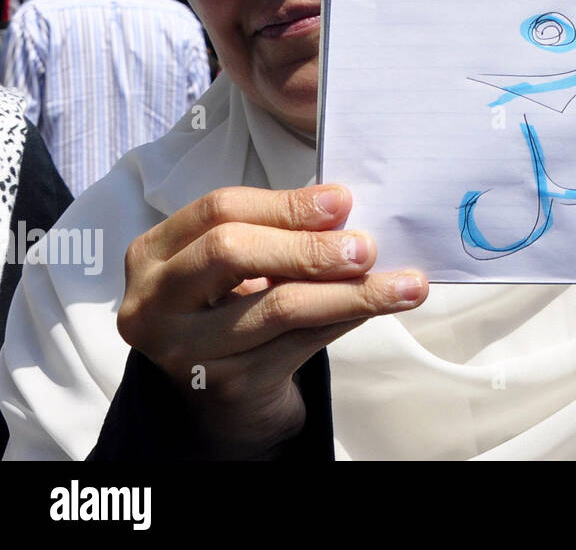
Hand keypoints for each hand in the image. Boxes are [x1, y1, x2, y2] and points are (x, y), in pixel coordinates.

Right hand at [117, 184, 427, 458]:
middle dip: (308, 246)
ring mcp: (185, 350)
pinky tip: (378, 306)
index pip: (218, 211)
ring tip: (405, 284)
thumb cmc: (231, 304)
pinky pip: (300, 344)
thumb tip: (341, 208)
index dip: (284, 203)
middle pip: (232, 252)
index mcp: (153, 254)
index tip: (342, 200)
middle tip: (367, 247)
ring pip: (278, 307)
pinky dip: (346, 319)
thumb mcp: (235, 262)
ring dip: (352, 291)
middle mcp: (155, 303)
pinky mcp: (227, 386)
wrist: (217, 393)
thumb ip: (275, 231)